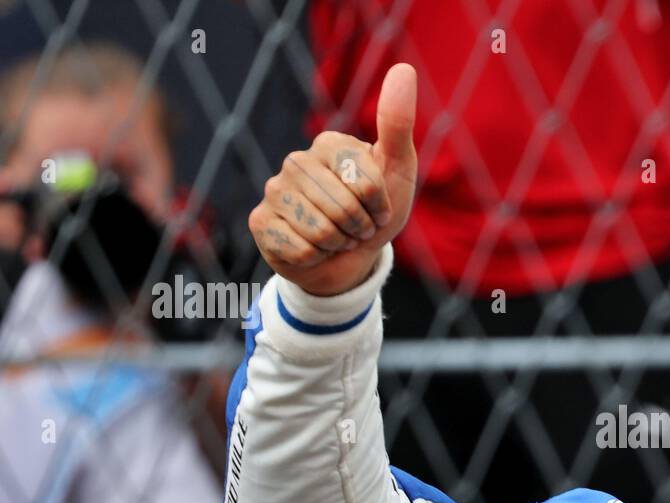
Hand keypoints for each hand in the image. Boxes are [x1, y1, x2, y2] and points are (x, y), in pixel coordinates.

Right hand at [249, 63, 417, 295]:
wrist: (348, 260)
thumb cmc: (374, 214)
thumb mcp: (397, 171)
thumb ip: (397, 124)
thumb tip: (403, 69)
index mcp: (329, 144)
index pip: (367, 183)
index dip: (380, 207)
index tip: (378, 210)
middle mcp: (296, 161)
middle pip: (343, 209)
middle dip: (359, 229)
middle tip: (356, 228)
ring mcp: (274, 190)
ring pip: (321, 231)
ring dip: (339, 244)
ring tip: (337, 237)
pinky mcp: (260, 221)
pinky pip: (301, 249)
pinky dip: (316, 258)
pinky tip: (314, 249)